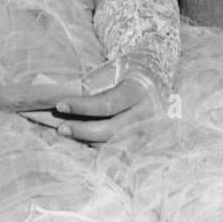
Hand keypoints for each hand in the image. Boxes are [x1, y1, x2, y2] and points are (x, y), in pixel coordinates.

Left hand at [47, 61, 168, 143]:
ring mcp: (151, 130)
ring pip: (115, 145)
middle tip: (61, 128)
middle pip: (111, 130)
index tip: (60, 105)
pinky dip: (103, 147)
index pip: (107, 103)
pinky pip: (121, 151)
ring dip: (89, 141)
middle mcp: (148, 112)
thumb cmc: (133, 70)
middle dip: (82, 131)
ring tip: (72, 133)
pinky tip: (89, 141)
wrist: (162, 77)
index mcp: (140, 89)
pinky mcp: (149, 142)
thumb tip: (64, 100)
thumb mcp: (117, 70)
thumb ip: (96, 86)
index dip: (82, 107)